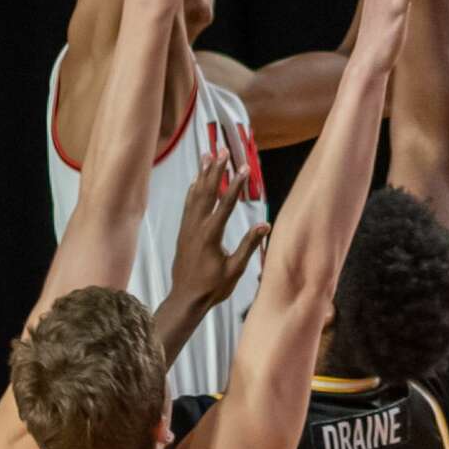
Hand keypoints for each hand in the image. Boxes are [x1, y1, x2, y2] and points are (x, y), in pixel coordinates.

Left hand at [171, 151, 269, 312]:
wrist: (186, 298)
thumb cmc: (213, 287)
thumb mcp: (235, 269)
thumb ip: (249, 246)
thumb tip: (265, 226)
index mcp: (211, 235)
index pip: (226, 204)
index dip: (235, 184)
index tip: (244, 167)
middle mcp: (197, 227)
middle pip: (207, 192)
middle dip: (216, 170)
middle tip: (223, 150)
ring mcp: (188, 228)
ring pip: (196, 195)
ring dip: (203, 174)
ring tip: (208, 155)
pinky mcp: (183, 231)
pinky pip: (188, 205)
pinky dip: (193, 190)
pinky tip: (196, 181)